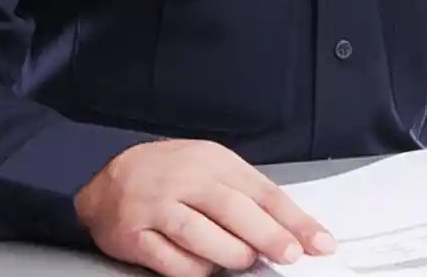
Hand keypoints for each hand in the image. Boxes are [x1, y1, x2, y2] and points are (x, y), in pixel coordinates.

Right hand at [75, 139, 336, 276]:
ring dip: (231, 253)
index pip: (262, 190)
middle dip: (268, 236)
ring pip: (201, 234)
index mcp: (212, 161)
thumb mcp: (211, 170)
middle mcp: (184, 180)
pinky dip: (193, 269)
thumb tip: (289, 231)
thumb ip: (246, 197)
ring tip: (246, 261)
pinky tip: (205, 268)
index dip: (293, 219)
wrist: (108, 176)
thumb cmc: (168, 175)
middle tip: (290, 255)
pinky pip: (169, 259)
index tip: (318, 242)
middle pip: (233, 209)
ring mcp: (156, 206)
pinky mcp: (133, 234)